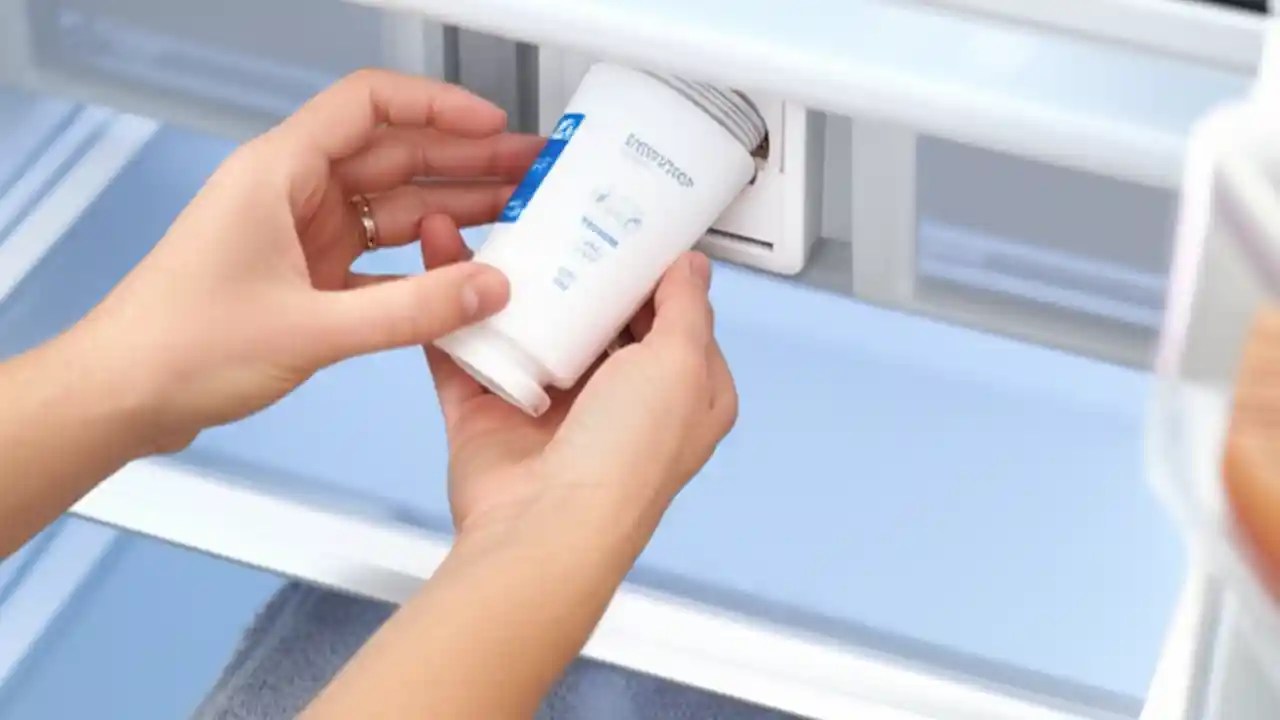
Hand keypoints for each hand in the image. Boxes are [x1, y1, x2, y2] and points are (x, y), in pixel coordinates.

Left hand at [72, 70, 542, 451]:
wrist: (123, 396)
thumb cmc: (185, 346)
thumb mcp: (313, 327)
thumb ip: (411, 310)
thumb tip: (492, 288)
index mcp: (281, 171)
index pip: (370, 106)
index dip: (438, 107)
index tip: (494, 124)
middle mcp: (293, 192)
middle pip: (393, 155)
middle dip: (464, 159)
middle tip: (531, 171)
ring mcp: (301, 234)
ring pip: (390, 205)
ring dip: (450, 207)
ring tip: (519, 211)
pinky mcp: (306, 276)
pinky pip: (378, 255)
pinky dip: (420, 261)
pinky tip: (465, 268)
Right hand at [418, 216, 738, 537]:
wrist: (544, 527)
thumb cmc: (626, 459)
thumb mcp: (682, 367)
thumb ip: (686, 310)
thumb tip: (692, 267)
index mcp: (677, 395)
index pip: (669, 318)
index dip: (650, 271)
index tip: (625, 220)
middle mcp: (615, 400)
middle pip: (594, 315)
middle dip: (574, 264)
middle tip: (555, 207)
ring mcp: (548, 406)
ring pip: (527, 324)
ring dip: (509, 278)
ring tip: (494, 223)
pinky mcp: (488, 411)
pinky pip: (466, 349)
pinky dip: (451, 308)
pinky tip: (443, 260)